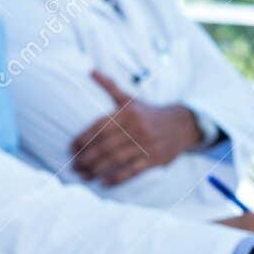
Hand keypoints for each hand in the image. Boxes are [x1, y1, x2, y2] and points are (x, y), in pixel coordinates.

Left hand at [70, 71, 200, 185]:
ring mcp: (147, 144)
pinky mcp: (155, 159)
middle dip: (87, 157)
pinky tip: (103, 183)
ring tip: (83, 175)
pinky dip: (117, 178)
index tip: (71, 147)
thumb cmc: (148, 112)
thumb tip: (90, 71)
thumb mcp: (130, 98)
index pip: (101, 127)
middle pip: (106, 145)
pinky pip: (133, 170)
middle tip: (73, 165)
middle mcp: (137, 128)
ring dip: (97, 169)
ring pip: (117, 159)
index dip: (83, 138)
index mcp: (128, 113)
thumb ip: (109, 87)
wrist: (182, 124)